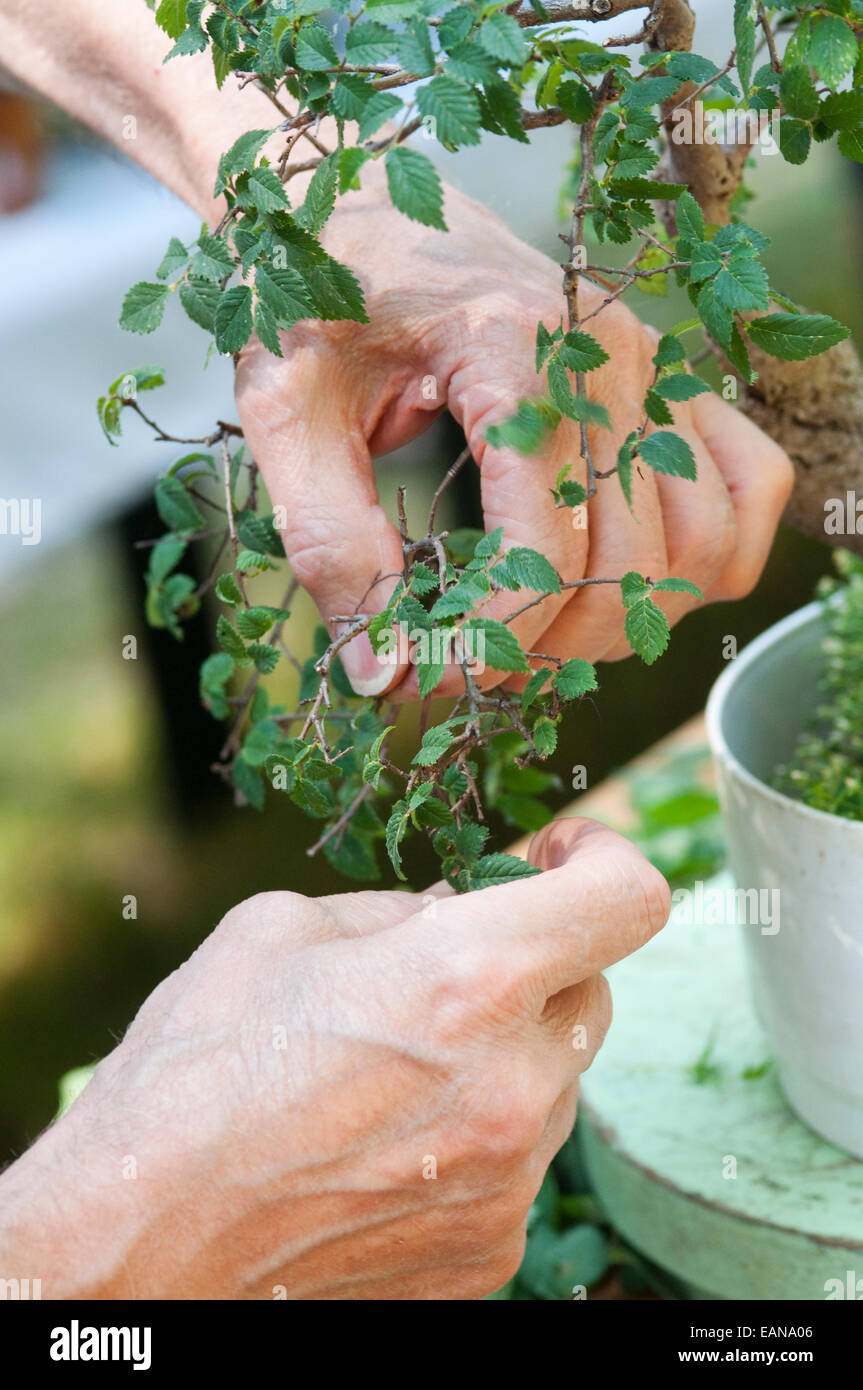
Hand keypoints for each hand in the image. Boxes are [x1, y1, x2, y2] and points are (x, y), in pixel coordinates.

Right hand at [0, 818, 668, 1299]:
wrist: (137, 1238)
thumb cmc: (192, 1070)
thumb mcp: (281, 930)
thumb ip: (398, 912)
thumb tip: (456, 910)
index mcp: (469, 981)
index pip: (627, 899)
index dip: (606, 859)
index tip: (565, 856)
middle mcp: (512, 1086)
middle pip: (594, 992)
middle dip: (539, 963)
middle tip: (456, 964)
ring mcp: (507, 1182)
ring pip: (554, 1082)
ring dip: (504, 1054)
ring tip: (396, 1069)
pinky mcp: (489, 1251)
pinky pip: (515, 1164)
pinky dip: (476, 1135)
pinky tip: (387, 1141)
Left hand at [235, 165, 793, 697]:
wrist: (361, 201)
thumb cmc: (317, 293)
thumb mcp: (289, 416)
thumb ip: (330, 544)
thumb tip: (383, 672)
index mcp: (508, 349)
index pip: (542, 544)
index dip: (492, 638)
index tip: (434, 674)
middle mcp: (605, 352)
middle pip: (630, 561)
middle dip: (552, 644)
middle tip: (477, 662)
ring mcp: (651, 360)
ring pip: (701, 540)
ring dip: (630, 617)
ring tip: (544, 632)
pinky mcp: (665, 375)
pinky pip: (746, 483)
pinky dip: (711, 557)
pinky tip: (635, 581)